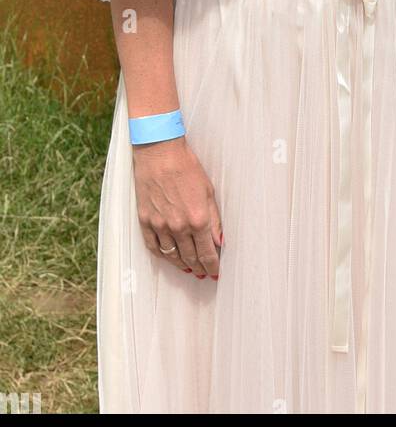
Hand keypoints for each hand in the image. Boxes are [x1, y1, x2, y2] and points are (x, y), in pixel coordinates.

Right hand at [132, 135, 222, 278]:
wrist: (160, 153)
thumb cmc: (187, 167)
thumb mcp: (208, 192)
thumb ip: (214, 220)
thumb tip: (219, 242)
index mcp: (198, 220)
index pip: (207, 253)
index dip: (213, 266)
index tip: (216, 272)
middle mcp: (179, 227)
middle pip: (190, 257)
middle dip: (200, 267)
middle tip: (205, 273)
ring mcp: (160, 225)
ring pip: (172, 256)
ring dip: (183, 265)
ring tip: (190, 269)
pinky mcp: (145, 221)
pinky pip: (153, 247)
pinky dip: (163, 256)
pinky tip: (169, 258)